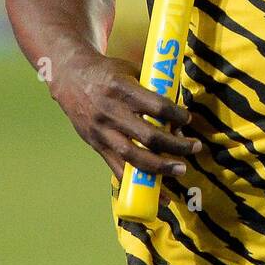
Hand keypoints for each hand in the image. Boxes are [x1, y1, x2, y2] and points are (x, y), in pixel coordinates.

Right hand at [51, 52, 201, 183]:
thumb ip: (152, 89)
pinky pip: (118, 169)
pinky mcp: (96, 145)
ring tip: (180, 170)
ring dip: (160, 167)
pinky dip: (137, 183)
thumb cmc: (106, 72)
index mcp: (123, 90)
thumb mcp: (130, 70)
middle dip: (176, 146)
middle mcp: (111, 112)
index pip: (157, 107)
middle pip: (149, 136)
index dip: (176, 116)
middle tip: (195, 147)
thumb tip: (179, 111)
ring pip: (134, 156)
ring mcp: (103, 131)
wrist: (68, 77)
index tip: (188, 119)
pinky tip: (156, 193)